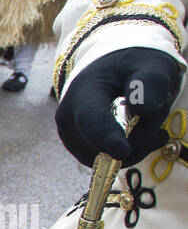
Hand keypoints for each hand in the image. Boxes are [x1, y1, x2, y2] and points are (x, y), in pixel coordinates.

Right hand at [56, 48, 182, 165]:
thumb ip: (151, 83)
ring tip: (152, 125)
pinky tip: (144, 136)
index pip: (91, 120)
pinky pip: (104, 163)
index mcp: (82, 92)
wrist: (112, 73)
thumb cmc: (132, 68)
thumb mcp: (150, 66)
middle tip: (161, 122)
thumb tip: (145, 109)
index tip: (123, 151)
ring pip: (105, 159)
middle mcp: (68, 118)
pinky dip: (129, 153)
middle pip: (102, 146)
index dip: (106, 137)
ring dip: (136, 147)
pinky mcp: (78, 149)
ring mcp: (70, 137)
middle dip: (137, 139)